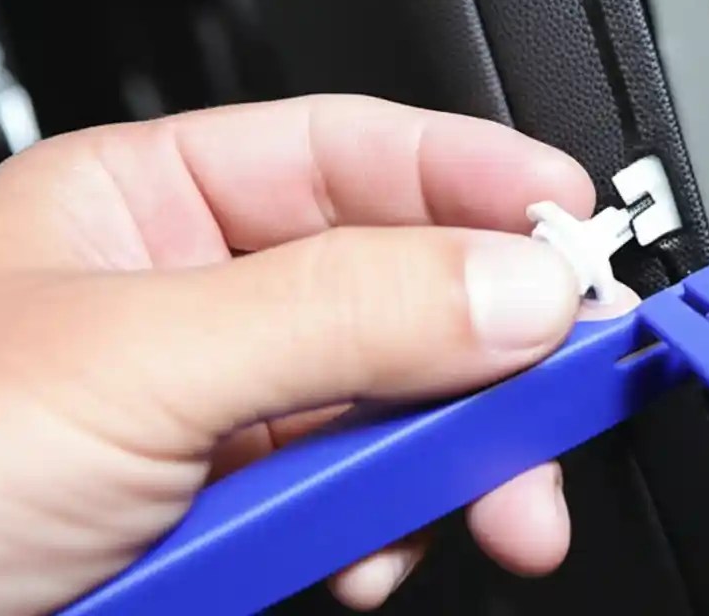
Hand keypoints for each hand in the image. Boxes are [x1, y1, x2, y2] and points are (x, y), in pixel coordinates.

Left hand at [0, 95, 635, 613]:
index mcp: (154, 209)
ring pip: (399, 404)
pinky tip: (378, 554)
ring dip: (459, 455)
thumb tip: (515, 285)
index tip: (574, 221)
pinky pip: (367, 502)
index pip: (353, 155)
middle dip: (493, 341)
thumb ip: (341, 314)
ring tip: (498, 500)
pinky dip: (399, 530)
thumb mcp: (133, 365)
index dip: (474, 177)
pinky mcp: (244, 517)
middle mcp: (204, 304)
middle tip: (570, 379)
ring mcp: (229, 416)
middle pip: (402, 285)